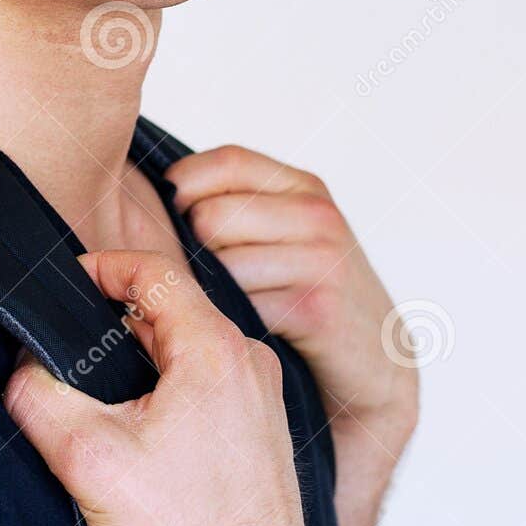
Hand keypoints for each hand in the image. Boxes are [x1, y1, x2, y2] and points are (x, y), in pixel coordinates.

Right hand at [1, 248, 313, 525]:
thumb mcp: (86, 457)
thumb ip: (38, 397)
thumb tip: (21, 369)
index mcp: (218, 353)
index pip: (156, 273)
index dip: (103, 265)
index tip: (69, 276)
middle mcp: (255, 368)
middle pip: (176, 311)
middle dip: (119, 317)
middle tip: (72, 336)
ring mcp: (269, 405)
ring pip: (196, 353)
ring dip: (148, 357)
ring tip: (102, 389)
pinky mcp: (269, 440)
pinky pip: (216, 388)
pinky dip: (176, 389)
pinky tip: (146, 434)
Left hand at [164, 145, 418, 453]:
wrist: (374, 363)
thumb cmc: (309, 296)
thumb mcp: (283, 235)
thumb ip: (236, 207)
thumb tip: (151, 193)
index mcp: (302, 187)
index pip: (223, 162)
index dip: (184, 188)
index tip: (173, 222)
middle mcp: (316, 214)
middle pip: (210, 215)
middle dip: (191, 250)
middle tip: (196, 281)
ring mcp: (320, 259)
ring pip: (220, 260)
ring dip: (208, 290)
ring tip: (218, 307)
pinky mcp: (314, 307)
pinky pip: (239, 304)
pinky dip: (228, 320)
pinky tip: (240, 329)